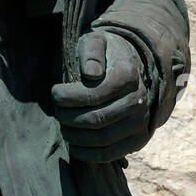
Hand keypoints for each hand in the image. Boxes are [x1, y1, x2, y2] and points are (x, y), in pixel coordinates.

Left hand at [51, 30, 150, 162]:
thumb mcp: (95, 41)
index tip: (54, 93)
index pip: (94, 94)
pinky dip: (88, 154)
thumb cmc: (104, 55)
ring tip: (63, 127)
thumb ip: (91, 51)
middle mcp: (139, 100)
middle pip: (96, 119)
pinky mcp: (138, 140)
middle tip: (56, 112)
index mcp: (128, 75)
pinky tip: (74, 145)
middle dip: (68, 118)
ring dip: (75, 136)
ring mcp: (141, 122)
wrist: (129, 70)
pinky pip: (111, 153)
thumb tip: (91, 73)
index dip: (68, 97)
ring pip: (102, 138)